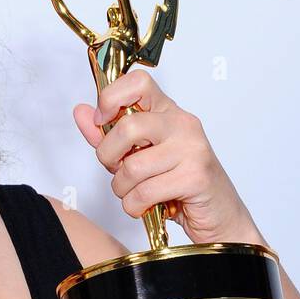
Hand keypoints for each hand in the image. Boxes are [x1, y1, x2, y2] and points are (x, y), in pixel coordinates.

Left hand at [72, 67, 263, 246]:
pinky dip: (134, 207)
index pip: (138, 82)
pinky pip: (144, 193)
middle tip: (116, 171)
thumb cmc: (177, 185)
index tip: (102, 120)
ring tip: (136, 193)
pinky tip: (146, 206)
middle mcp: (183, 125)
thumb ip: (108, 135)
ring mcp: (192, 149)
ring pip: (132, 168)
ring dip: (123, 190)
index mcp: (168, 112)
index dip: (111, 97)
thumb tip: (81, 111)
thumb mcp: (137, 156)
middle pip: (128, 128)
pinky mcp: (195, 177)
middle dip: (109, 157)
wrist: (218, 216)